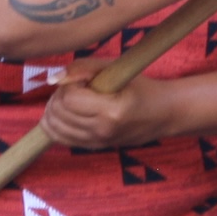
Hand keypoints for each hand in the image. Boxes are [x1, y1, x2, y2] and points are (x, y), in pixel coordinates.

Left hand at [40, 57, 175, 148]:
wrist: (163, 113)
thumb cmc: (141, 87)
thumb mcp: (115, 68)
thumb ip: (83, 68)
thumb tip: (53, 78)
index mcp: (111, 110)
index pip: (68, 99)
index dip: (67, 84)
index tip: (81, 79)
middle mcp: (103, 130)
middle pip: (59, 114)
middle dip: (58, 96)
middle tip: (73, 87)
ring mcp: (98, 142)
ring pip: (56, 129)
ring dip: (55, 111)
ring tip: (69, 99)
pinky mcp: (95, 147)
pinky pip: (62, 139)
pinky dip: (57, 125)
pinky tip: (65, 114)